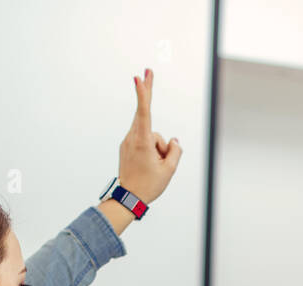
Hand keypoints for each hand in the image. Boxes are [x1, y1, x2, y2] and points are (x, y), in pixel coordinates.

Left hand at [118, 68, 181, 203]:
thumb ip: (175, 151)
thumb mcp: (169, 170)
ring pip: (149, 134)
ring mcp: (128, 142)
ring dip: (157, 145)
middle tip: (148, 70)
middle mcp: (133, 138)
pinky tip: (150, 163)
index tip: (138, 78)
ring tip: (155, 165)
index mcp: (142, 142)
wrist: (128, 199)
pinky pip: (143, 141)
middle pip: (143, 113)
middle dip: (145, 91)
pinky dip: (151, 148)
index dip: (143, 94)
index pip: (144, 112)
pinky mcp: (127, 146)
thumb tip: (174, 141)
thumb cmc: (149, 185)